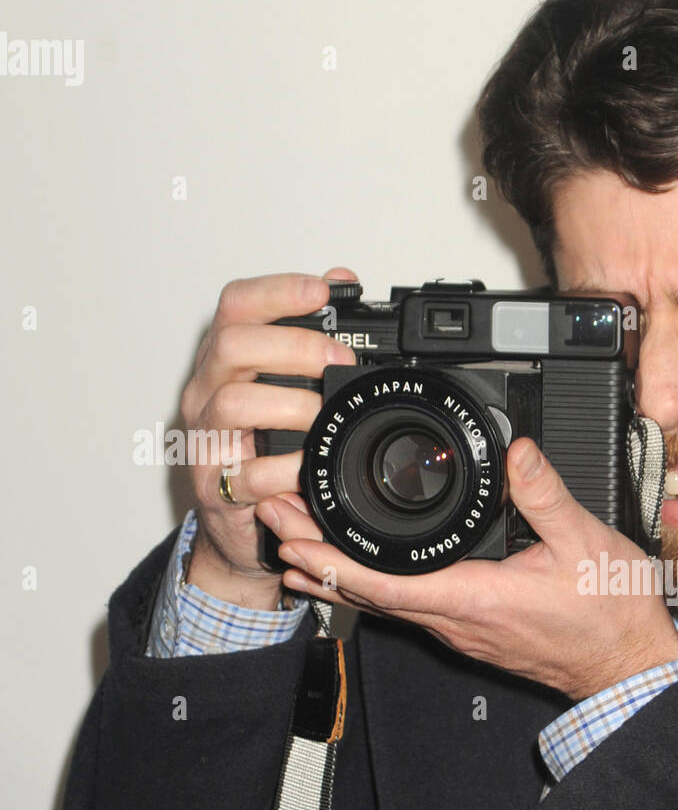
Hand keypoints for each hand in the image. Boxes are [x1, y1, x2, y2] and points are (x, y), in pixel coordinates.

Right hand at [179, 266, 359, 607]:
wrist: (242, 529)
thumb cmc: (263, 452)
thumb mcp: (287, 388)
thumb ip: (309, 335)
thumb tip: (340, 279)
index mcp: (225, 362)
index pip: (236, 306)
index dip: (277, 291)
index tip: (322, 291)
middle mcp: (206, 394)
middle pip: (232, 345)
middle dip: (294, 346)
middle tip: (340, 361)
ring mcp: (206, 441)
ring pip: (233, 403)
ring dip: (291, 405)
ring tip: (325, 417)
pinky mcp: (217, 489)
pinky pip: (246, 474)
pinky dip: (285, 469)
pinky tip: (309, 466)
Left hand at [257, 438, 677, 700]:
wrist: (628, 664)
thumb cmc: (610, 616)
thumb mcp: (587, 543)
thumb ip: (546, 494)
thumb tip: (515, 452)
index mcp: (473, 598)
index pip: (380, 582)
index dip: (327, 556)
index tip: (291, 526)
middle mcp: (455, 620)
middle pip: (364, 593)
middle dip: (312, 555)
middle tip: (273, 514)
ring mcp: (459, 629)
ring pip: (380, 602)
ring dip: (335, 570)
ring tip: (295, 538)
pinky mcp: (470, 629)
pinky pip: (404, 606)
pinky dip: (367, 582)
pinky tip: (356, 568)